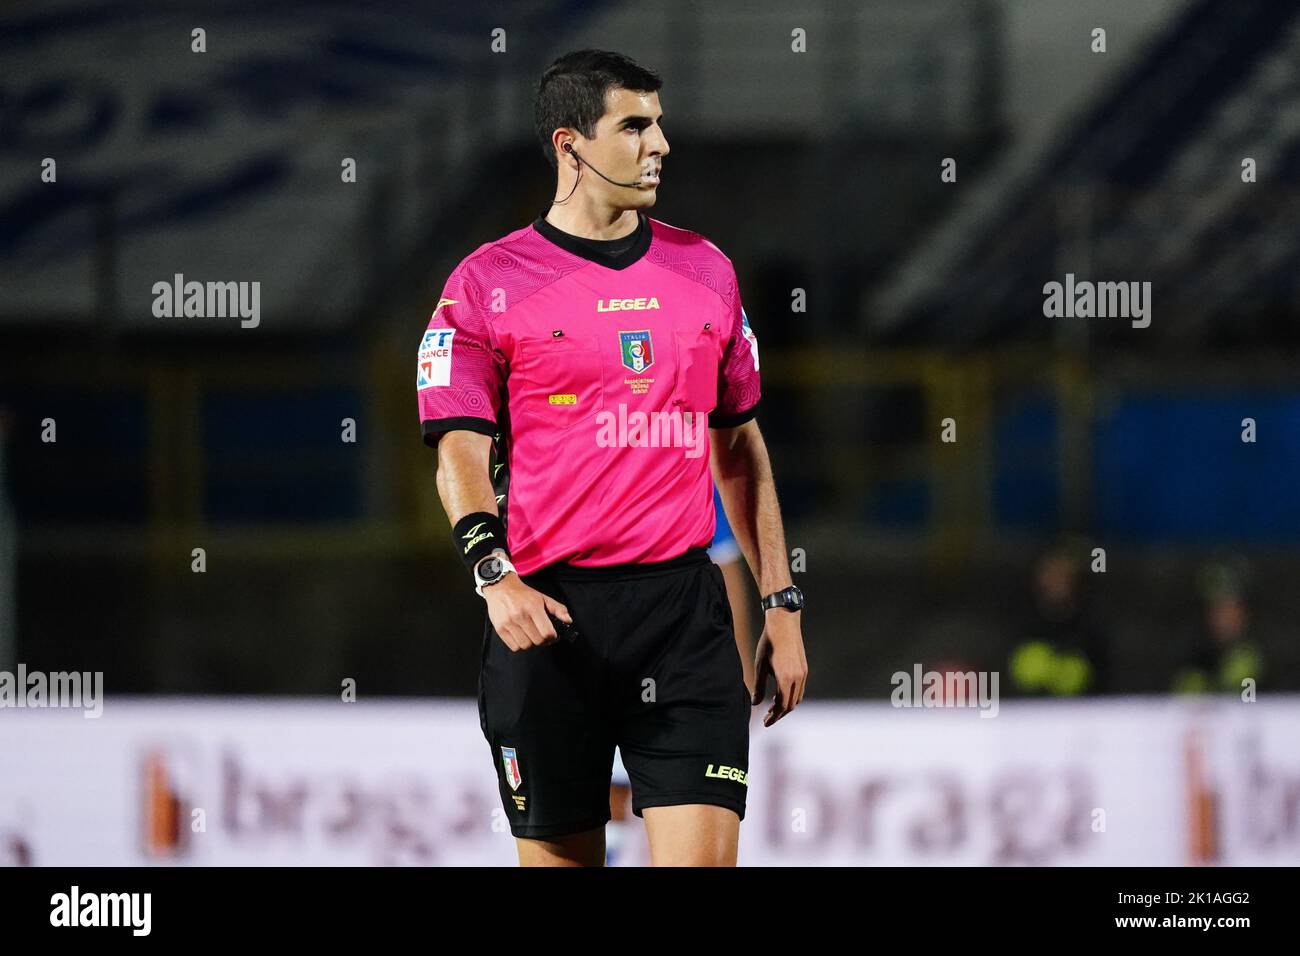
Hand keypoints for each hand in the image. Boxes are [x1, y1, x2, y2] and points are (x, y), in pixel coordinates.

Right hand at [483, 574, 571, 651]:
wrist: (500, 587)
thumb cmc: (522, 594)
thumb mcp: (543, 597)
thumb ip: (558, 609)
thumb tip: (568, 620)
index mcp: (533, 607)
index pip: (547, 633)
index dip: (552, 637)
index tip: (552, 635)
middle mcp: (520, 616)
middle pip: (537, 641)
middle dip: (543, 640)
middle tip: (542, 635)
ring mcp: (508, 623)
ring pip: (525, 646)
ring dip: (530, 643)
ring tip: (530, 635)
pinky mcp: (500, 629)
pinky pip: (514, 647)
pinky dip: (519, 645)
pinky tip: (521, 636)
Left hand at [751, 610, 806, 725]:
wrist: (784, 623)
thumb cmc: (769, 643)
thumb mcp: (760, 665)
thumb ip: (758, 686)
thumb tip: (755, 703)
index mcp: (786, 679)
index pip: (782, 706)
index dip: (774, 717)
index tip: (765, 722)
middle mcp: (798, 678)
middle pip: (791, 705)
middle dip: (779, 714)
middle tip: (767, 717)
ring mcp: (803, 673)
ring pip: (797, 698)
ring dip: (786, 705)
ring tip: (773, 706)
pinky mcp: (804, 668)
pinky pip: (800, 689)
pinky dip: (791, 696)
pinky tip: (780, 693)